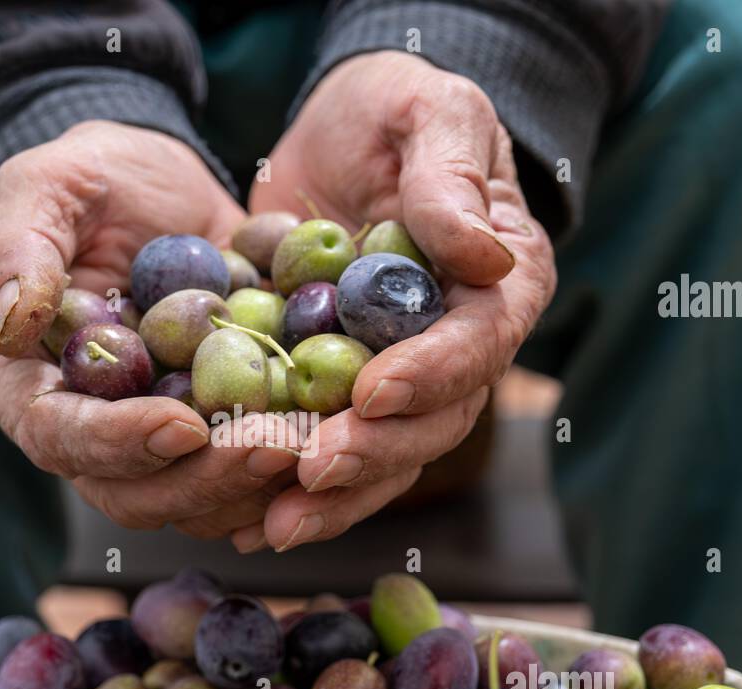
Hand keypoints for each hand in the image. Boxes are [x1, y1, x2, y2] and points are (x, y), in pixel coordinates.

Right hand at [0, 121, 301, 534]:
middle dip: (205, 476)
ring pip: (198, 500)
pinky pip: (248, 477)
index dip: (118, 443)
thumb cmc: (91, 179)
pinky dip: (293, 467)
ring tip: (317, 442)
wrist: (166, 190)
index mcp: (25, 384)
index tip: (183, 425)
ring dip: (256, 484)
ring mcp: (154, 442)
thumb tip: (11, 322)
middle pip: (134, 492)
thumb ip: (16, 249)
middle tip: (274, 445)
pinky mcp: (215, 435)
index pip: (59, 437)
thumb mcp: (46, 186)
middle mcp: (85, 431)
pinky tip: (341, 437)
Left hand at [236, 52, 556, 551]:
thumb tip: (481, 256)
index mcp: (500, 287)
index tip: (373, 395)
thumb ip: (450, 179)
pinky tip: (241, 518)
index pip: (478, 344)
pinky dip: (287, 488)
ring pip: (381, 456)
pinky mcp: (343, 389)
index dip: (430, 375)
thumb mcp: (431, 114)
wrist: (343, 133)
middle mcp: (459, 346)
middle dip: (372, 453)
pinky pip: (326, 449)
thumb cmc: (400, 110)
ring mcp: (402, 377)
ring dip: (329, 498)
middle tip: (309, 472)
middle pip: (431, 422)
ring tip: (269, 525)